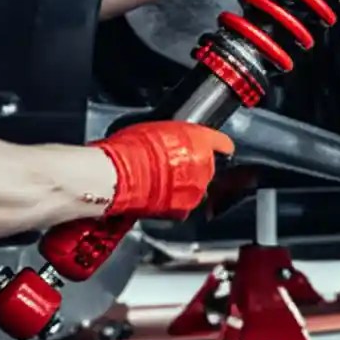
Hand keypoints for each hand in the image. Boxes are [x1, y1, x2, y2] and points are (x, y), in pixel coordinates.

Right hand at [90, 121, 234, 220]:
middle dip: (192, 168)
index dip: (219, 145)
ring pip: (196, 188)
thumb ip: (175, 137)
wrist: (117, 175)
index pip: (222, 143)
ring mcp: (196, 190)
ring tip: (159, 181)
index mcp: (202, 140)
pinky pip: (182, 205)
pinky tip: (155, 196)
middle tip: (169, 165)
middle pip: (207, 168)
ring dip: (183, 186)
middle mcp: (205, 166)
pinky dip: (173, 203)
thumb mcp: (157, 129)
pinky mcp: (183, 210)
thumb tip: (172, 140)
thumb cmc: (131, 148)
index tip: (221, 148)